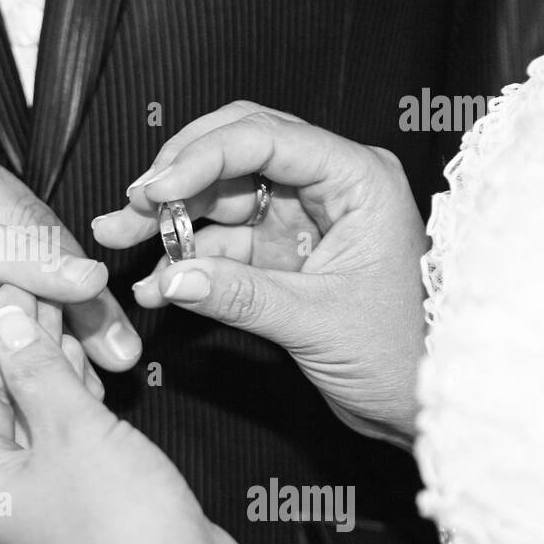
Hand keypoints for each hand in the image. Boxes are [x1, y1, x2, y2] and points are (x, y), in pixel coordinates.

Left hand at [0, 285, 257, 543]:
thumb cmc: (121, 531)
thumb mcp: (70, 427)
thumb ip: (36, 369)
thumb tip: (9, 324)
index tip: (13, 298)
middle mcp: (2, 512)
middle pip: (4, 414)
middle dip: (25, 356)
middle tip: (43, 302)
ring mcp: (44, 521)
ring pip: (39, 434)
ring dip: (54, 380)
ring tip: (67, 326)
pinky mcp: (86, 524)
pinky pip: (70, 456)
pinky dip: (77, 415)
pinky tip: (90, 380)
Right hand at [91, 101, 427, 445]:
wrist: (423, 405)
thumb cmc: (403, 357)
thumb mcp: (318, 323)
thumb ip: (241, 296)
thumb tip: (171, 276)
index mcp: (357, 179)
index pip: (266, 138)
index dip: (202, 156)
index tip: (153, 189)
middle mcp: (328, 185)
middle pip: (236, 149)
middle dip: (178, 175)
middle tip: (131, 204)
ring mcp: (301, 216)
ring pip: (220, 193)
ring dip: (170, 216)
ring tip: (120, 237)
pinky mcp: (281, 251)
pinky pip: (220, 240)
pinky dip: (185, 258)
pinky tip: (156, 283)